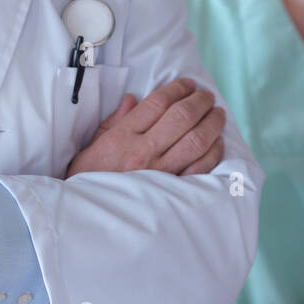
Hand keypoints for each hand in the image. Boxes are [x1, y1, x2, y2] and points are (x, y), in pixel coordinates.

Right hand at [65, 76, 226, 177]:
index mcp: (122, 137)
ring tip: (217, 114)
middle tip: (207, 96)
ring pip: (196, 140)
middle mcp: (143, 152)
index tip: (188, 84)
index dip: (178, 89)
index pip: (158, 103)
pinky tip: (217, 142)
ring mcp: (160, 174)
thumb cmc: (86, 181)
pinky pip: (200, 169)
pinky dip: (213, 153)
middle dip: (200, 102)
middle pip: (182, 117)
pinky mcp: (171, 193)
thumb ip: (114, 121)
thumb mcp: (91, 147)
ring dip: (212, 123)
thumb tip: (133, 99)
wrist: (87, 220)